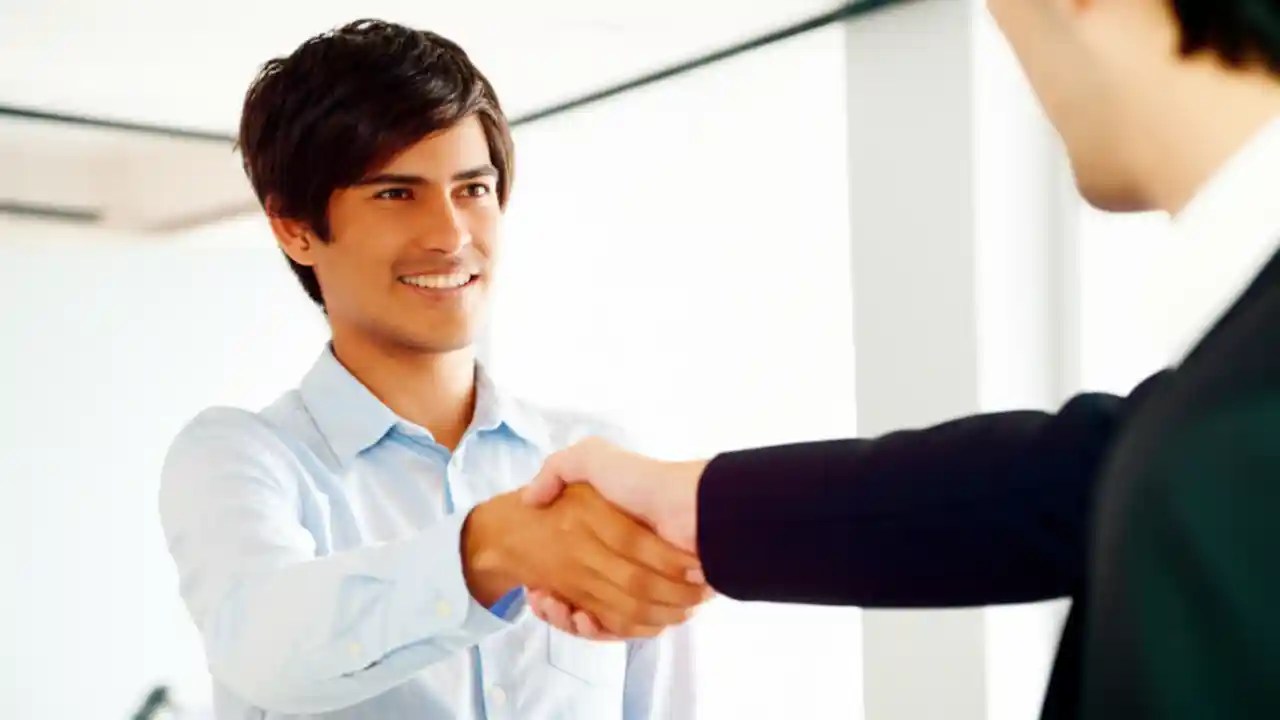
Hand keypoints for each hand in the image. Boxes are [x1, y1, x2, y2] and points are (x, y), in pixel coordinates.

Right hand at [522, 438, 711, 638]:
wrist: (692, 507)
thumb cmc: (642, 482)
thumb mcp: (593, 459)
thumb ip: (559, 468)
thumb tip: (531, 499)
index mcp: (610, 537)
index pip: (567, 568)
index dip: (546, 580)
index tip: (531, 585)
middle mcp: (623, 562)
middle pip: (579, 596)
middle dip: (555, 605)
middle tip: (539, 599)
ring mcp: (639, 587)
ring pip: (595, 616)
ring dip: (569, 619)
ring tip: (551, 605)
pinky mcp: (654, 606)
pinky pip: (620, 627)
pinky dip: (597, 629)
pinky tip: (578, 616)